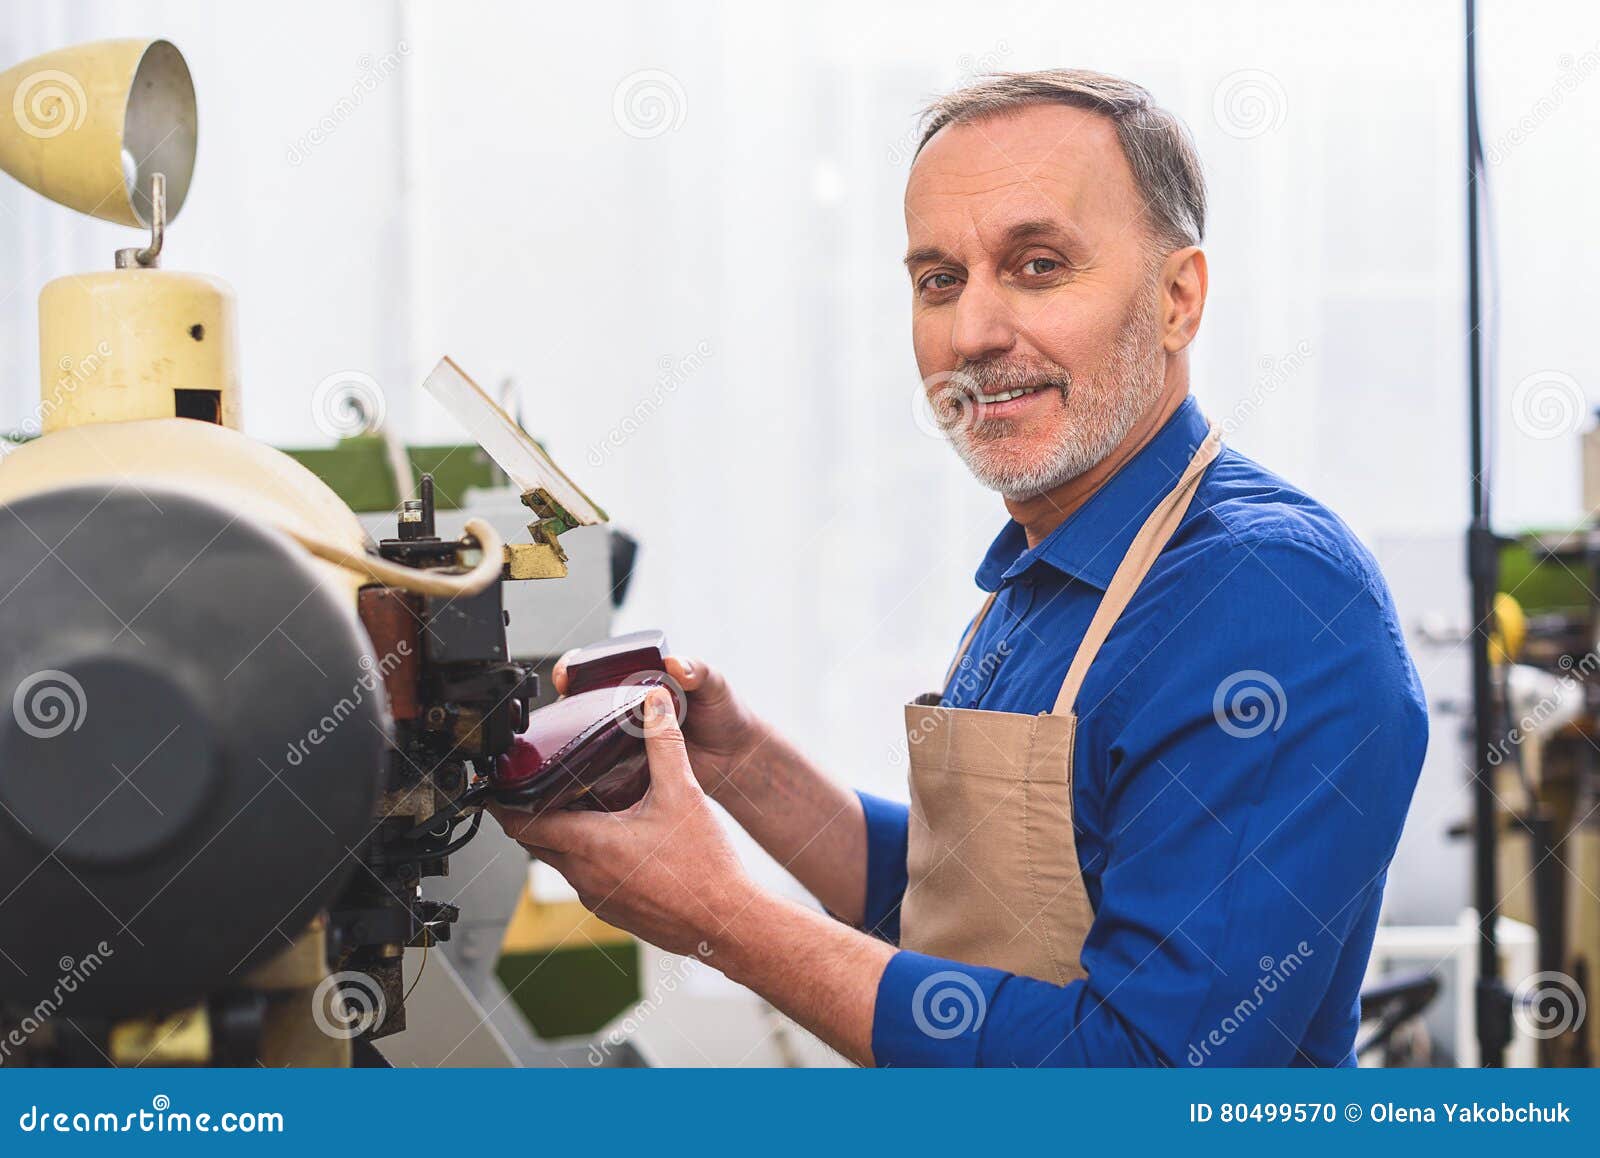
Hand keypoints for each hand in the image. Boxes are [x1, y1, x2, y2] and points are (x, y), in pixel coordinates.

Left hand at [490, 689, 758, 958]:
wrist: (726, 922)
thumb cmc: (704, 868)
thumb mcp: (682, 793)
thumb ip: (664, 743)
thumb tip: (656, 703)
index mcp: (589, 844)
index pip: (521, 825)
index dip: (503, 805)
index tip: (495, 789)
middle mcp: (584, 875)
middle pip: (537, 842)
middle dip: (534, 815)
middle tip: (542, 787)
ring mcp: (598, 897)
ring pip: (564, 861)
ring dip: (565, 836)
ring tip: (585, 806)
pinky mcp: (615, 911)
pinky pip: (588, 879)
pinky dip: (590, 857)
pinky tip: (620, 840)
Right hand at [552, 651, 761, 802]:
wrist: (736, 758)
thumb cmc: (726, 712)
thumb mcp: (714, 683)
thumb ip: (697, 670)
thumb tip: (676, 665)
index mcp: (641, 675)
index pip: (597, 663)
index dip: (576, 666)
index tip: (569, 674)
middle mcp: (626, 703)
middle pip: (582, 699)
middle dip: (565, 702)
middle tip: (562, 708)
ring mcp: (624, 735)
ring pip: (586, 732)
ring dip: (571, 737)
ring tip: (564, 742)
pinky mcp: (628, 765)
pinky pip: (602, 765)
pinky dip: (588, 767)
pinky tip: (581, 772)